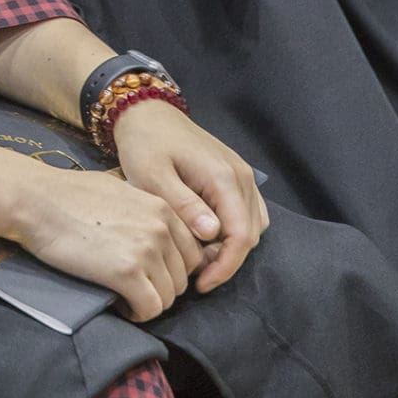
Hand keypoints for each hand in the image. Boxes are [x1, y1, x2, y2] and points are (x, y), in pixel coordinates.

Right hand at [12, 162, 203, 321]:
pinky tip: (118, 303)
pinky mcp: (127, 274)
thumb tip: (153, 229)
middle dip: (159, 287)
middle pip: (182, 278)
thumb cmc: (66, 193)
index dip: (170, 268)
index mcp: (162, 208)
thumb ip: (144, 211)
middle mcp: (161, 228)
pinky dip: (137, 313)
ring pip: (168, 297)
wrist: (35, 200)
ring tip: (122, 295)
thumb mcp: (118, 190)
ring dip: (147, 301)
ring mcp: (146, 251)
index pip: (191, 253)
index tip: (147, 273)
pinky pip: (150, 308)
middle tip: (132, 286)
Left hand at [108, 100, 266, 293]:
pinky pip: (246, 211)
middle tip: (194, 273)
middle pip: (250, 234)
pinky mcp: (235, 175)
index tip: (201, 284)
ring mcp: (242, 175)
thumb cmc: (145, 144)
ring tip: (198, 257)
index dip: (224, 266)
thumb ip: (184, 205)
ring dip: (230, 246)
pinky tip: (206, 236)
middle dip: (226, 260)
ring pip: (252, 225)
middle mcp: (242, 177)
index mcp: (225, 178)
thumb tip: (213, 234)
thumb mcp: (153, 177)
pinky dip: (233, 230)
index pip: (240, 236)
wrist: (146, 113)